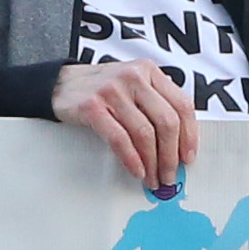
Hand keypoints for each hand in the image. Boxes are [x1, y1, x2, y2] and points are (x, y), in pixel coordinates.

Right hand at [51, 59, 195, 189]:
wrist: (59, 85)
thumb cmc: (99, 89)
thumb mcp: (132, 84)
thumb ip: (155, 100)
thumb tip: (178, 138)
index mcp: (149, 72)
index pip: (181, 104)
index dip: (189, 134)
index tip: (188, 157)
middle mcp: (134, 78)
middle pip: (166, 121)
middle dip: (171, 155)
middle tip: (170, 174)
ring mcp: (113, 91)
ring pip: (145, 133)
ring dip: (152, 162)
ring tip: (153, 178)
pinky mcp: (93, 107)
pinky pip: (120, 139)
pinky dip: (132, 159)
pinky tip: (137, 171)